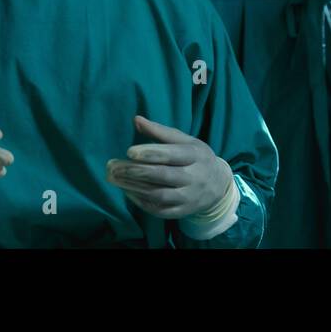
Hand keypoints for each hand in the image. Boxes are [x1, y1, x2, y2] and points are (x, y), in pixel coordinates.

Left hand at [106, 115, 232, 219]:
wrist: (219, 186)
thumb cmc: (197, 158)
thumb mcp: (186, 140)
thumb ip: (161, 132)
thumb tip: (137, 119)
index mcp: (195, 155)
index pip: (171, 154)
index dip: (150, 153)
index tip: (129, 151)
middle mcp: (193, 177)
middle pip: (162, 175)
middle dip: (136, 171)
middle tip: (112, 166)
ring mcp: (188, 197)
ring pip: (159, 195)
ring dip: (134, 187)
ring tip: (114, 178)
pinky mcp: (182, 212)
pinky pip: (160, 210)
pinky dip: (142, 202)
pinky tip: (127, 191)